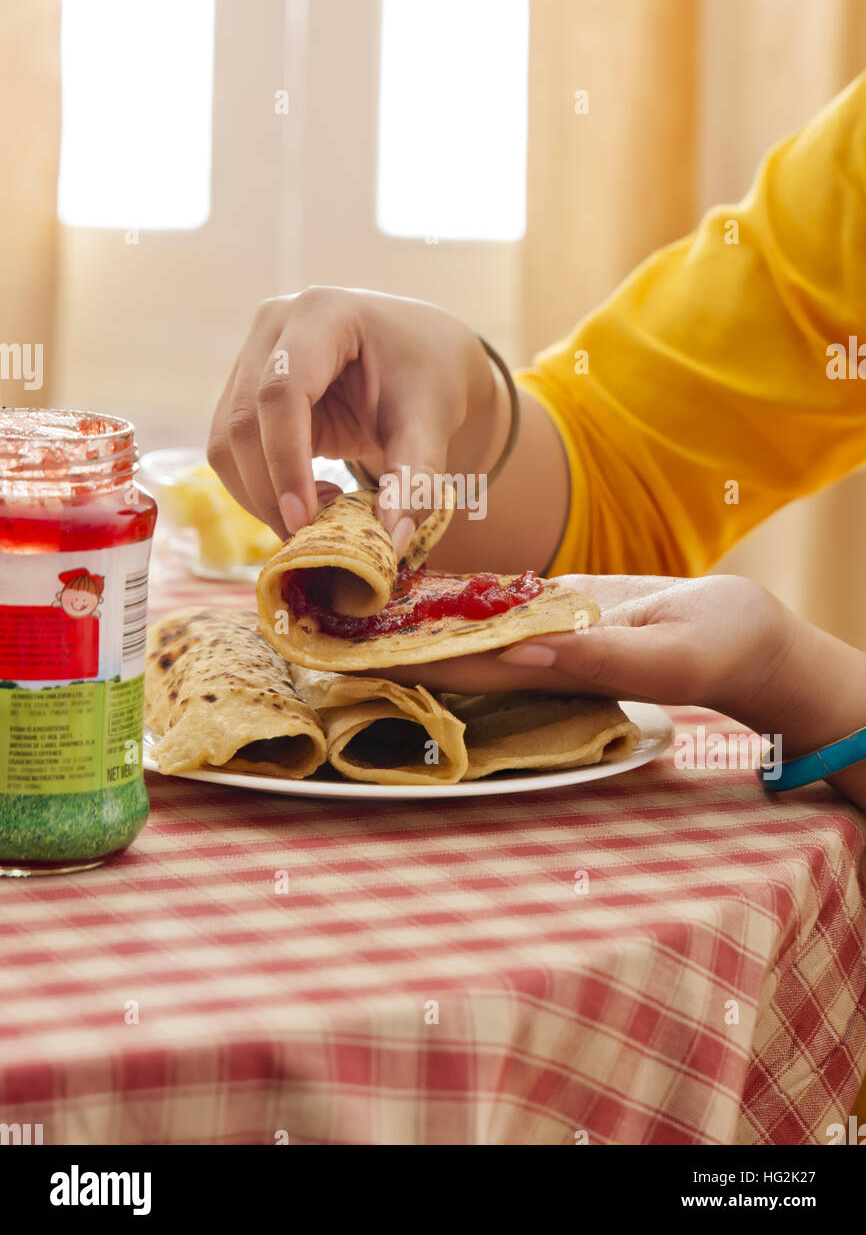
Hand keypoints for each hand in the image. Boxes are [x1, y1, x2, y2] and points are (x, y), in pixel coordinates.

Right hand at [207, 286, 506, 547]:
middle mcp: (275, 323)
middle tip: (310, 537)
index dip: (285, 460)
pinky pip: (231, 448)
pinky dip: (259, 486)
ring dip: (259, 494)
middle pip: (243, 419)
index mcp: (325, 313)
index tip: (304, 520)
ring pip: (226, 440)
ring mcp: (253, 352)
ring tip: (317, 516)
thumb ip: (414, 478)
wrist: (422, 355)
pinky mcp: (245, 386)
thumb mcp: (431, 422)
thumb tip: (391, 540)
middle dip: (269, 489)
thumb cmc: (429, 377)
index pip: (282, 391)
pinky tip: (307, 497)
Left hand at [369, 574, 795, 720]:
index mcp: (551, 674)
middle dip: (382, 635)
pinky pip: (491, 594)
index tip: (339, 650)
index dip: (398, 661)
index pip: (459, 669)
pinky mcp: (555, 604)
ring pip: (459, 619)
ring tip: (340, 584)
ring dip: (404, 607)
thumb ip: (595, 653)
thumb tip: (522, 647)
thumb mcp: (662, 653)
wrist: (744, 634)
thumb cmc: (716, 649)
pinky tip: (406, 567)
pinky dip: (449, 584)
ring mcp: (540, 631)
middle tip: (313, 612)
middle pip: (442, 646)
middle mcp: (532, 658)